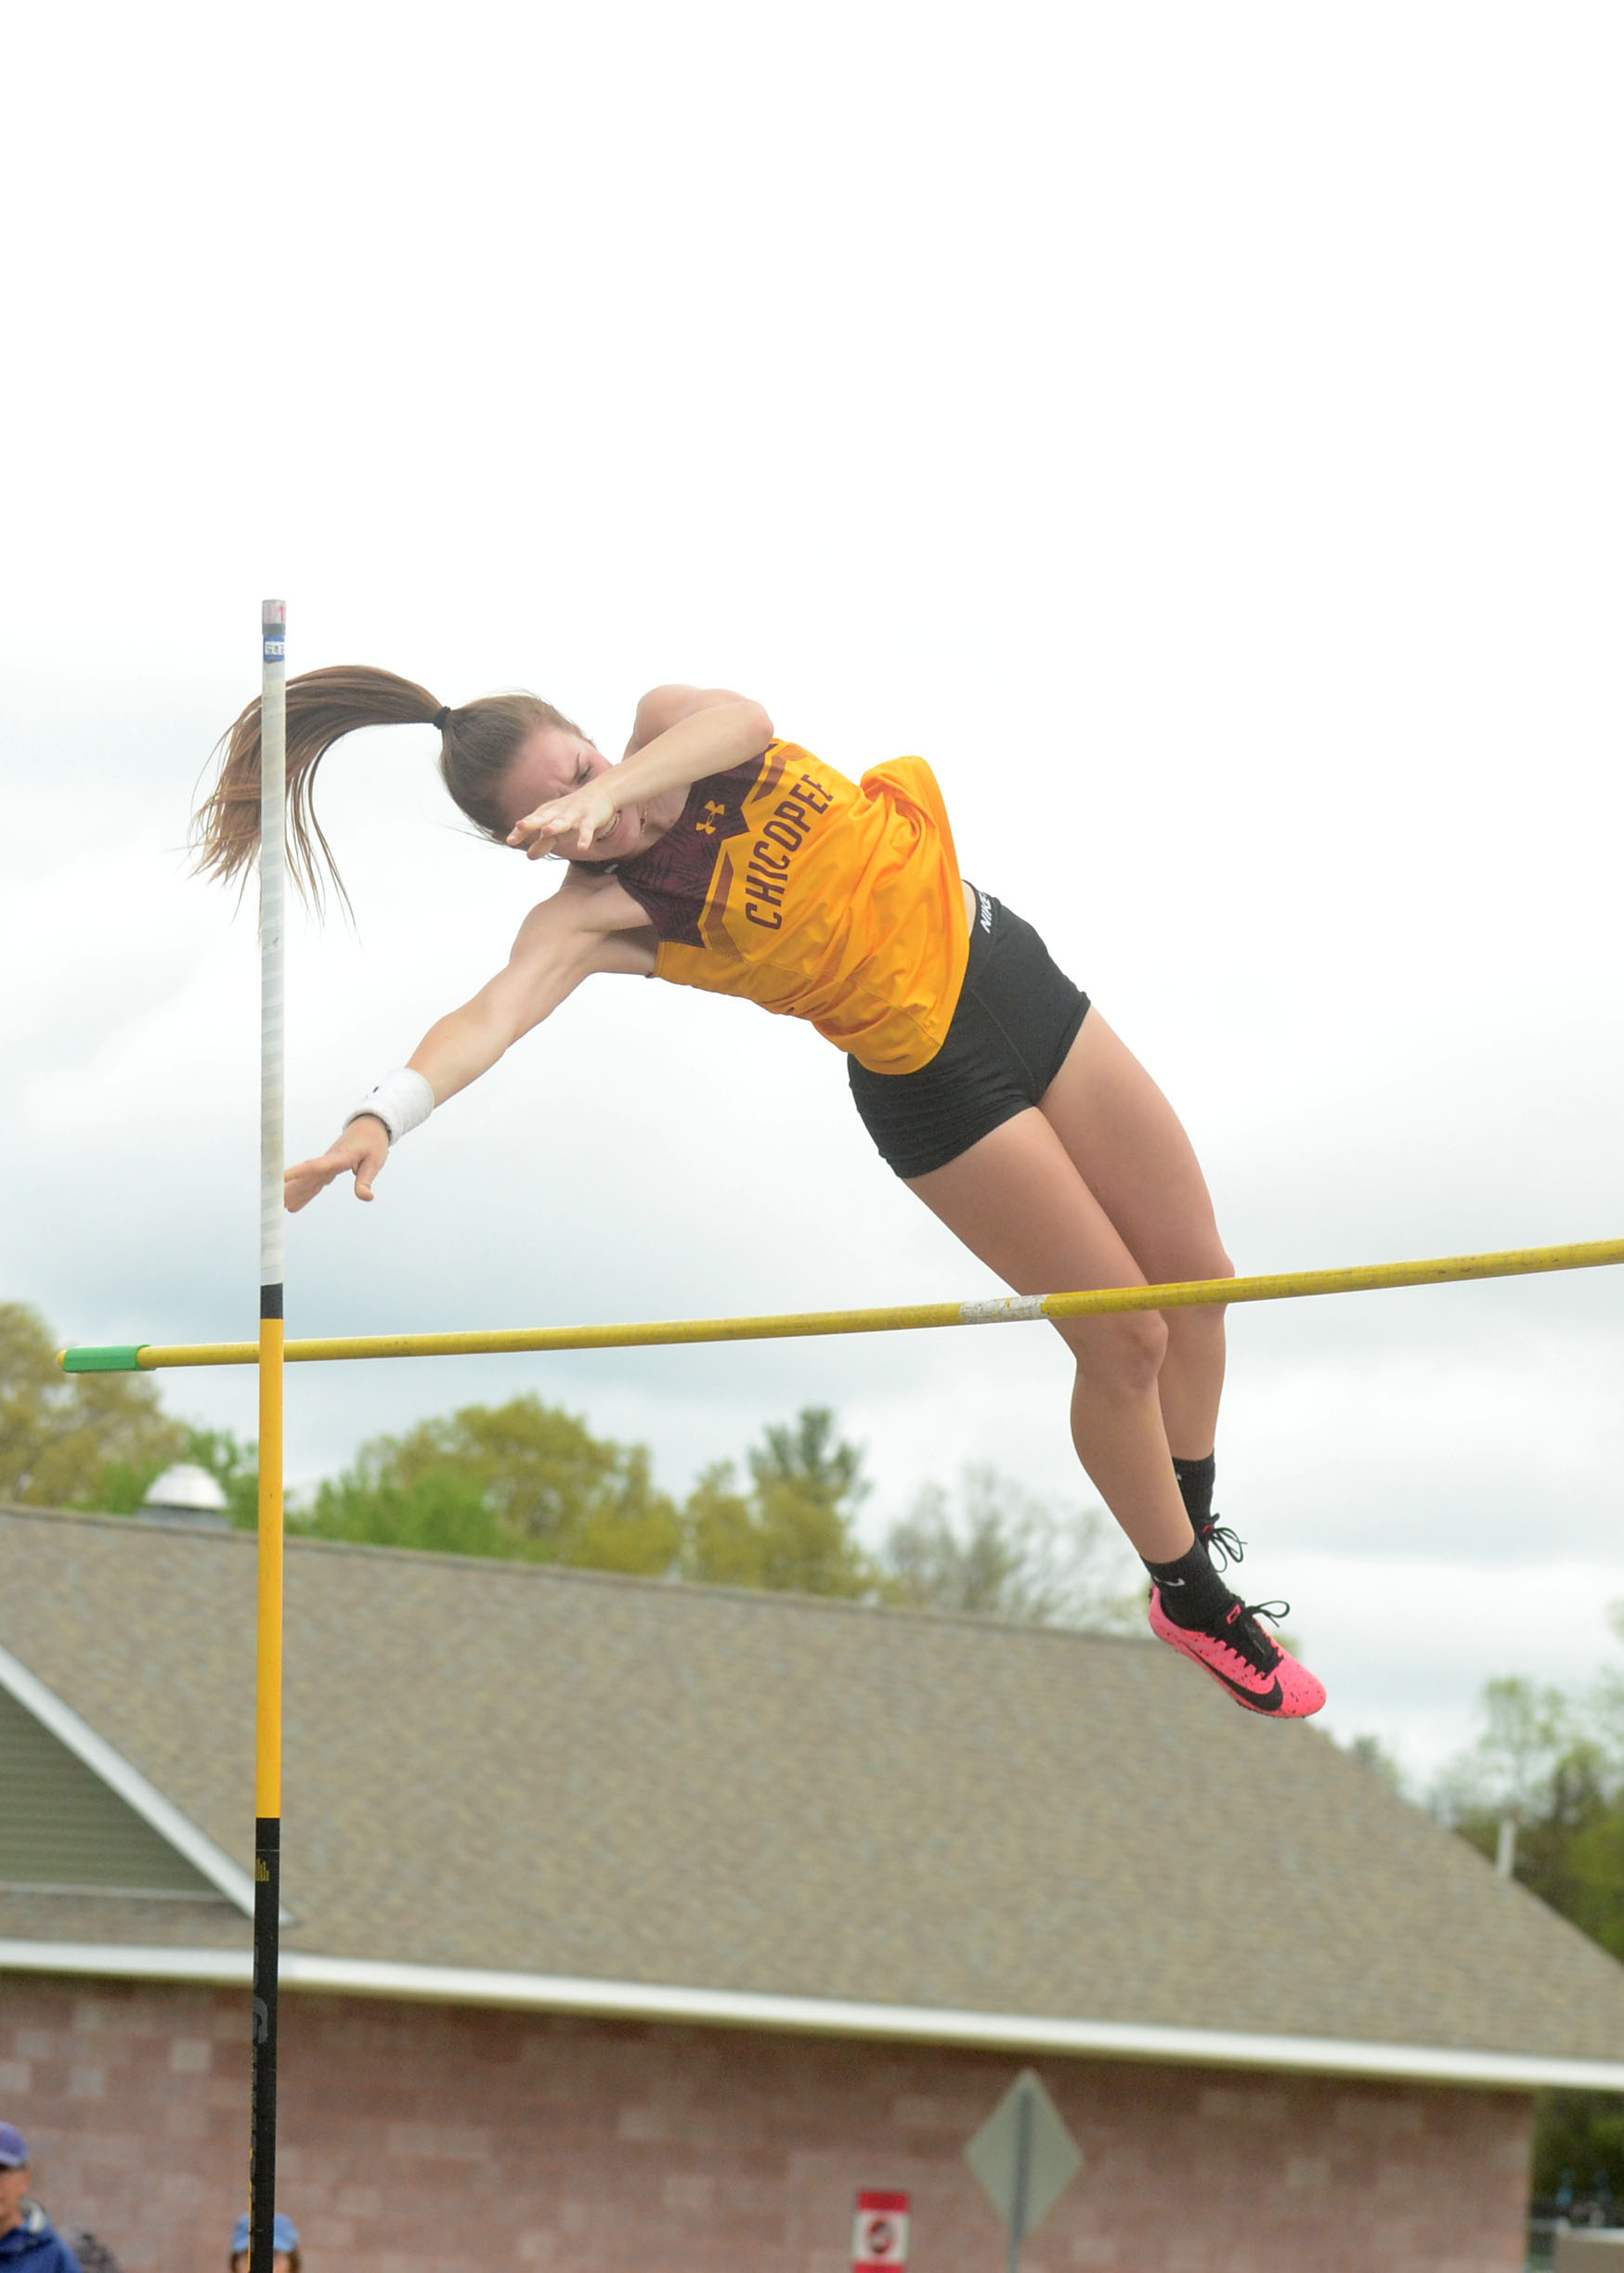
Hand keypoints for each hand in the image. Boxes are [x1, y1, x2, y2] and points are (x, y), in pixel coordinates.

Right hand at [284, 1118, 389, 1211]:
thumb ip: (365, 1180)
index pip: (315, 1166)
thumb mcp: (374, 1162)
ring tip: (277, 1207)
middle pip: (305, 1177)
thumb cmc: (374, 1142)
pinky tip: (294, 1205)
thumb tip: (367, 1198)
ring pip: (306, 1181)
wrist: (370, 1126)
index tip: (280, 1179)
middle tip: (273, 1201)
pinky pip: (314, 1183)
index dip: (297, 1173)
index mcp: (339, 1158)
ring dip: (292, 1194)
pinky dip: (304, 1194)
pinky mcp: (328, 1169)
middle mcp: (328, 1162)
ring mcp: (326, 1165)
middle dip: (288, 1189)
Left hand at [506, 777, 622, 858]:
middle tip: (520, 826)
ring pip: (564, 821)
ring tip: (546, 831)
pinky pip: (587, 829)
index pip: (532, 823)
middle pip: (543, 818)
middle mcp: (558, 813)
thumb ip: (543, 843)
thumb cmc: (574, 814)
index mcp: (548, 814)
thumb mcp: (558, 830)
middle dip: (532, 822)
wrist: (601, 793)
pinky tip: (582, 848)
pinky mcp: (591, 819)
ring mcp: (575, 815)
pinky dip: (584, 838)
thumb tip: (528, 856)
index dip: (521, 831)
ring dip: (555, 825)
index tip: (510, 841)